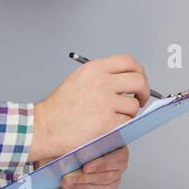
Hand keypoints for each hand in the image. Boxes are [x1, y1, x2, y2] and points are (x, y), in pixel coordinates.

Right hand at [30, 53, 148, 165]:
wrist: (44, 127)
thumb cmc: (60, 108)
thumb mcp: (79, 79)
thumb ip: (102, 75)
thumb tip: (128, 79)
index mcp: (94, 69)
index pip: (128, 61)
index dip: (139, 71)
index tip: (140, 79)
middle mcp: (101, 82)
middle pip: (138, 80)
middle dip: (144, 91)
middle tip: (141, 98)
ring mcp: (104, 102)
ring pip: (134, 105)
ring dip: (130, 112)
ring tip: (116, 116)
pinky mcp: (107, 122)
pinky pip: (127, 121)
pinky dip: (122, 125)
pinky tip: (110, 125)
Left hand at [52, 146, 128, 188]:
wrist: (61, 163)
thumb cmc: (70, 150)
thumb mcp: (73, 143)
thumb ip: (78, 145)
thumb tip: (80, 152)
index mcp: (117, 149)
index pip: (119, 158)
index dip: (103, 164)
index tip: (85, 168)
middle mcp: (118, 167)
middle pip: (108, 177)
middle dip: (85, 178)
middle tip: (67, 177)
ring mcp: (113, 183)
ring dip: (82, 187)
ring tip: (66, 183)